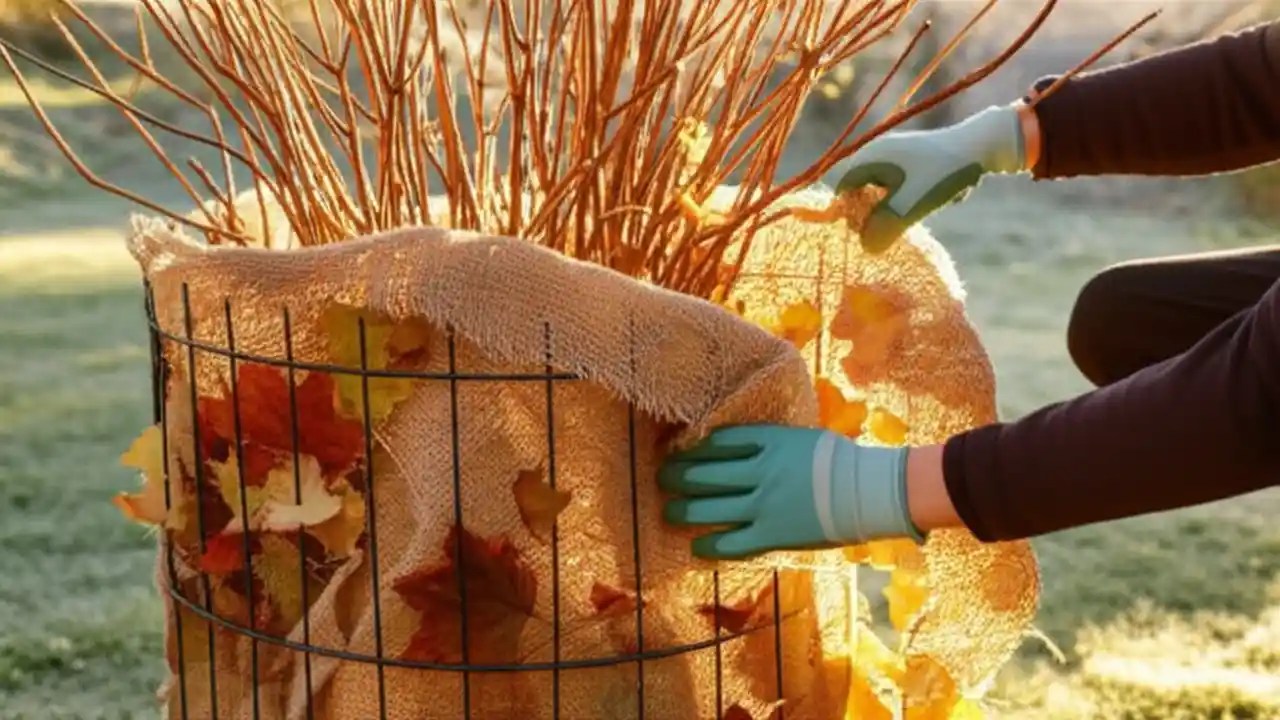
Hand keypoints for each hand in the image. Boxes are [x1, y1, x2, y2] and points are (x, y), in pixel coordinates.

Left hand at [660, 425, 924, 559]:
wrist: (870, 491)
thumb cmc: (839, 460)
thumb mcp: (799, 436)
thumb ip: (767, 439)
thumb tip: (736, 439)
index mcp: (768, 441)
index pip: (714, 441)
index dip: (690, 447)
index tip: (676, 449)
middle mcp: (759, 471)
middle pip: (703, 473)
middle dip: (676, 476)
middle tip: (663, 478)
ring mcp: (764, 504)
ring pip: (709, 508)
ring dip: (682, 510)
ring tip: (669, 511)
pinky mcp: (772, 534)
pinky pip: (730, 542)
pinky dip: (708, 544)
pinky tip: (696, 545)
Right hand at [837, 103, 1030, 252]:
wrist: (981, 146)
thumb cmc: (942, 174)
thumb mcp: (911, 205)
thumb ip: (885, 227)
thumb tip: (865, 248)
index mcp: (870, 157)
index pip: (842, 189)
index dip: (846, 214)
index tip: (863, 233)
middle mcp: (878, 152)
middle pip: (859, 190)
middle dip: (871, 214)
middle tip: (888, 230)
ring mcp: (895, 155)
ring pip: (880, 191)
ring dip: (892, 209)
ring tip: (913, 215)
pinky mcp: (912, 161)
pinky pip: (899, 187)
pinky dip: (908, 199)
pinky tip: (930, 201)